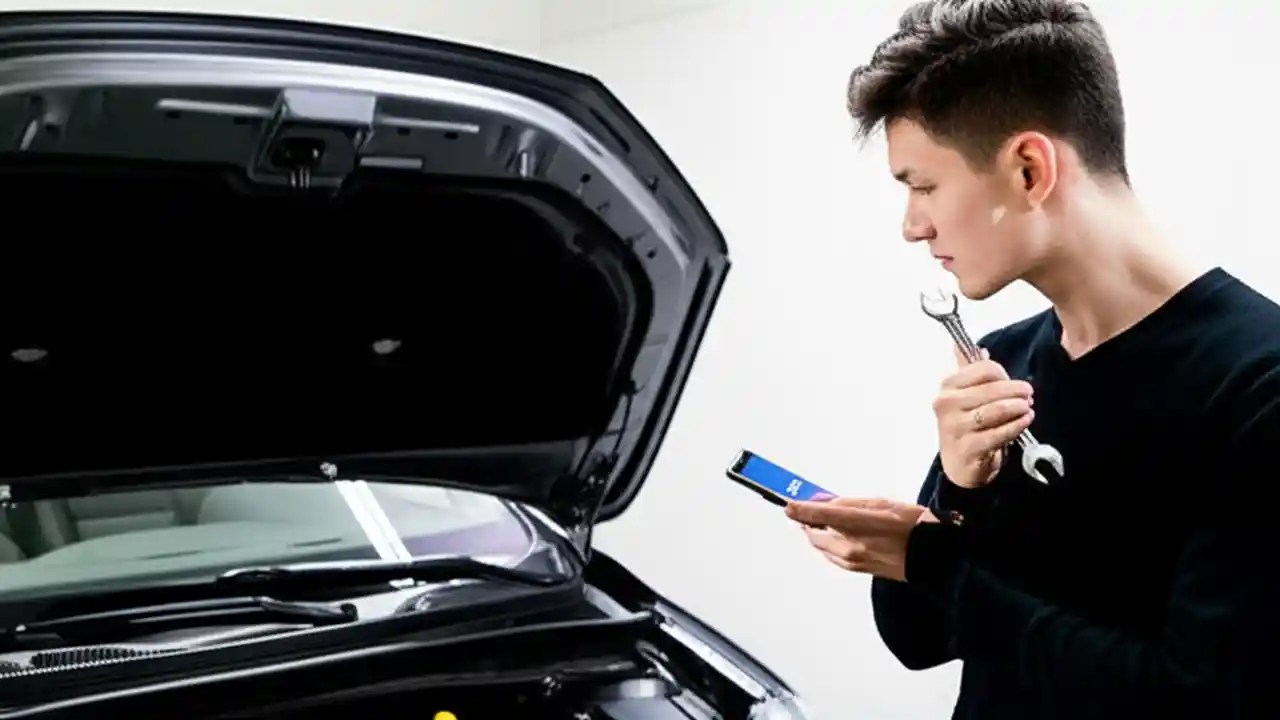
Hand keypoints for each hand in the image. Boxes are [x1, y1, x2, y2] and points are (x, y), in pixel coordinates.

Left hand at [784, 497, 935, 581]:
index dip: (798, 509)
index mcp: (856, 524)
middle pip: (813, 533)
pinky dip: (828, 544)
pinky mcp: (856, 569)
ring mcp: (852, 560)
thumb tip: (824, 501)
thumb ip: (847, 503)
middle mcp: (850, 545)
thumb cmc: (913, 526)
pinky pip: (832, 555)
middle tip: (809, 509)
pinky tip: (837, 535)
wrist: (932, 556)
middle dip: (808, 521)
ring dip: (818, 533)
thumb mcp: (880, 503)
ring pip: (820, 545)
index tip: (788, 504)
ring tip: (826, 521)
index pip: (816, 515)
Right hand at [934, 346, 1034, 487]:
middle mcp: (947, 405)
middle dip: (1016, 390)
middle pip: (992, 388)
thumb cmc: (966, 425)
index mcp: (947, 387)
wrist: (958, 464)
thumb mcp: (964, 396)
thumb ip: (969, 371)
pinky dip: (1016, 426)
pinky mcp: (968, 448)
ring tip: (1027, 408)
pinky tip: (1025, 421)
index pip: (983, 369)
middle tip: (1028, 394)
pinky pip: (999, 433)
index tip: (1013, 382)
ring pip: (997, 410)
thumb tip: (972, 347)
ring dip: (1018, 407)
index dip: (1003, 374)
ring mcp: (955, 427)